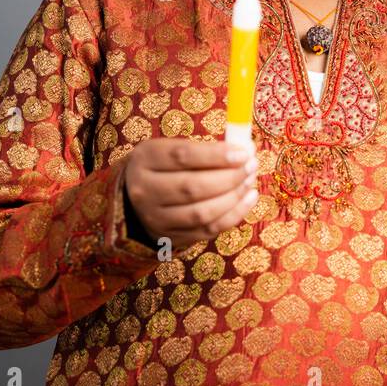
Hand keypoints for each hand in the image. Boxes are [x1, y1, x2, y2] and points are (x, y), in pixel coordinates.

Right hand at [122, 138, 258, 253]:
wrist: (135, 199)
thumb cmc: (164, 166)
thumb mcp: (172, 148)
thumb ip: (205, 148)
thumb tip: (246, 148)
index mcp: (145, 159)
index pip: (182, 156)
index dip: (216, 155)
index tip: (243, 152)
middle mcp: (145, 191)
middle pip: (192, 187)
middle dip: (229, 177)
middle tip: (251, 166)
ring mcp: (156, 218)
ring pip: (201, 212)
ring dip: (234, 197)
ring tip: (250, 181)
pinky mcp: (170, 237)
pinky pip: (207, 230)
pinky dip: (234, 214)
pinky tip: (249, 198)